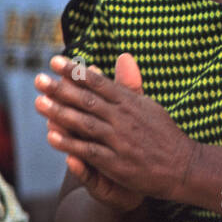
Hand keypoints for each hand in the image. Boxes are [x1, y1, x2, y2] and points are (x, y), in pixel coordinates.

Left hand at [35, 53, 199, 203]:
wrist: (183, 166)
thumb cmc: (163, 134)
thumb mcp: (149, 104)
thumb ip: (130, 83)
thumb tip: (123, 56)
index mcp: (130, 102)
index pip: (98, 83)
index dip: (75, 72)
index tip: (55, 61)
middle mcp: (124, 118)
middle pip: (88, 101)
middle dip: (61, 89)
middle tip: (38, 79)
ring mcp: (120, 140)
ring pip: (85, 123)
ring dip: (60, 113)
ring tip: (39, 102)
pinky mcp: (117, 163)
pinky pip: (89, 151)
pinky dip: (70, 143)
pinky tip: (52, 136)